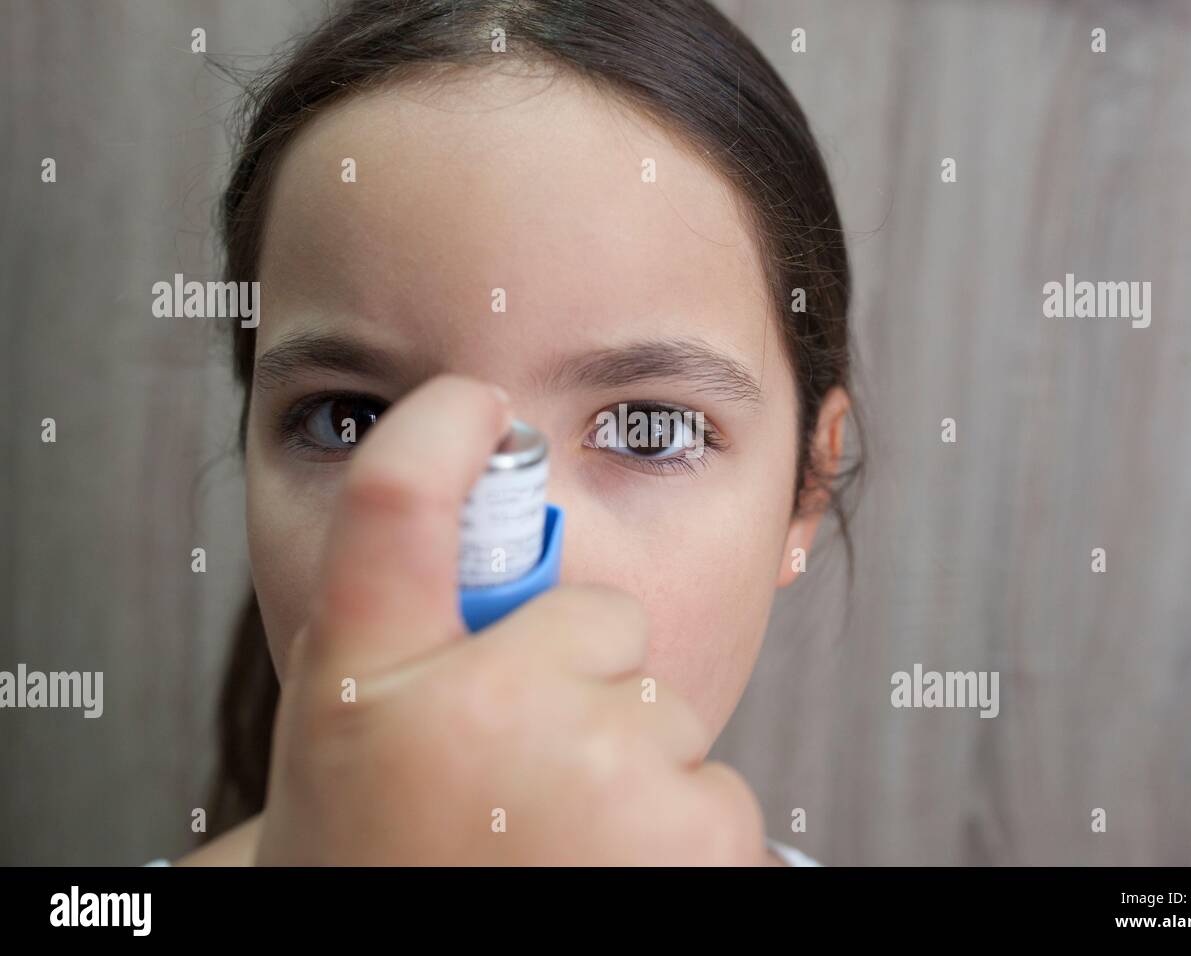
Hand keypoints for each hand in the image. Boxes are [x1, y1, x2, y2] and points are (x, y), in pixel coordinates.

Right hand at [253, 375, 767, 864]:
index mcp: (371, 686)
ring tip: (556, 849)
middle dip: (578, 682)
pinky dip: (679, 833)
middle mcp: (479, 713)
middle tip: (516, 780)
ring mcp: (598, 771)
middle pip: (593, 616)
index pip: (394, 501)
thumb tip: (485, 500)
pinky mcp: (698, 832)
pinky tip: (611, 879)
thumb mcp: (356, 744)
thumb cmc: (391, 861)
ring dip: (626, 769)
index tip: (473, 405)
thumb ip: (409, 630)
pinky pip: (712, 784)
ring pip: (660, 709)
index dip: (440, 430)